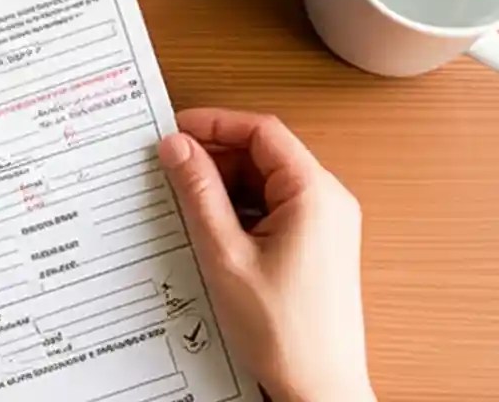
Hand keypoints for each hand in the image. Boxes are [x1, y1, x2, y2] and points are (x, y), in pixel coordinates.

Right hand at [158, 109, 373, 401]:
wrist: (318, 388)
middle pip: (264, 154)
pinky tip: (209, 231)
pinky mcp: (316, 244)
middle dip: (215, 158)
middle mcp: (328, 200)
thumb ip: (199, 194)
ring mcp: (325, 223)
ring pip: (265, 183)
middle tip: (170, 170)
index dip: (215, 123)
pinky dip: (239, 211)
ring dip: (224, 187)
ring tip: (185, 206)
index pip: (262, 131)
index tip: (175, 130)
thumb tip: (177, 148)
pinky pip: (273, 209)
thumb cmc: (286, 333)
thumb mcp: (226, 255)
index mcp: (315, 193)